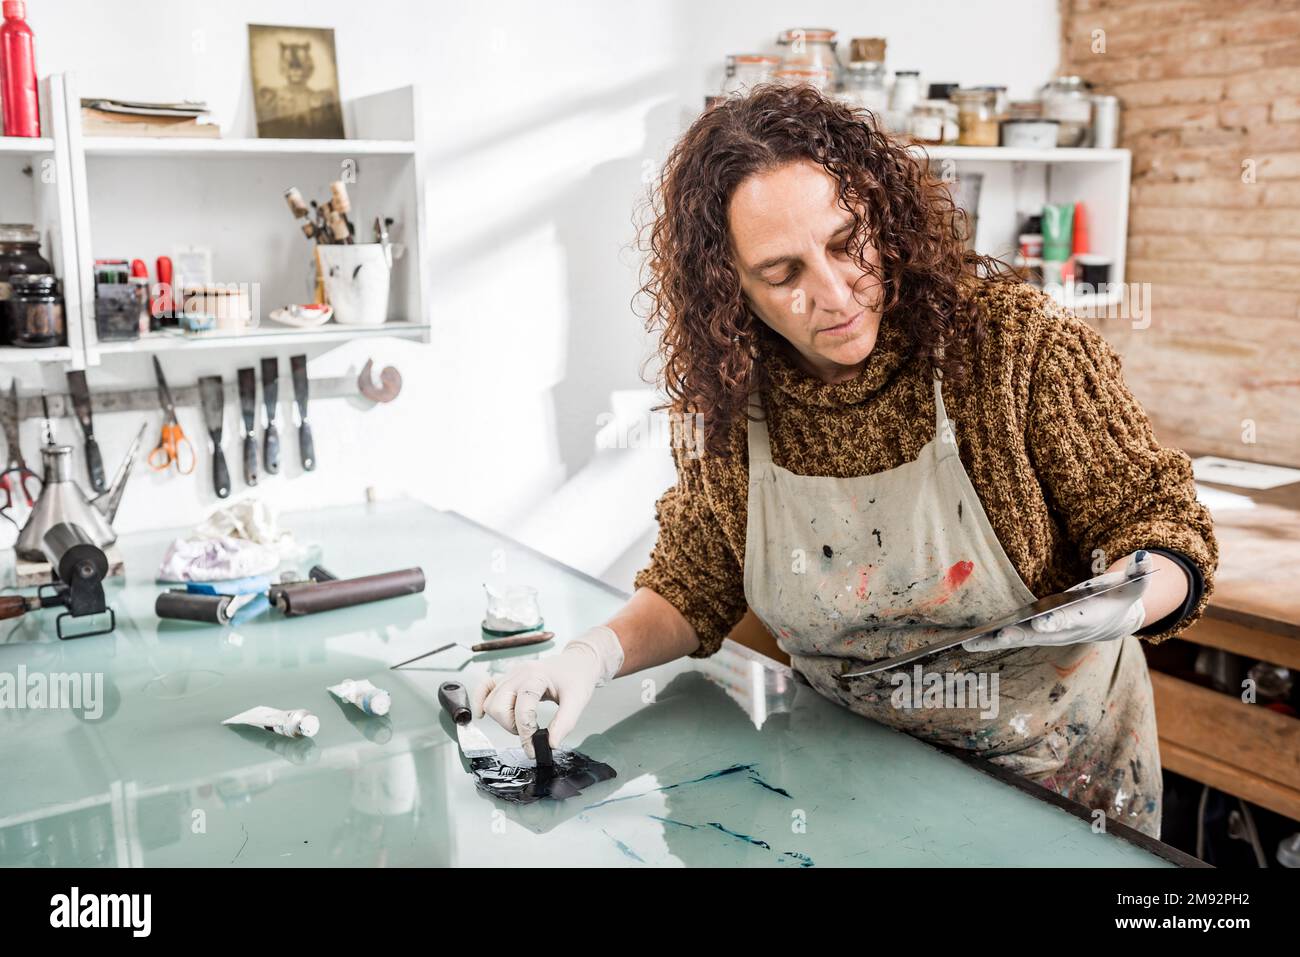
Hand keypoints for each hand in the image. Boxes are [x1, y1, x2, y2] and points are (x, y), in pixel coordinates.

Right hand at [473, 625, 624, 758]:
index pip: (522, 706)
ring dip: (502, 719)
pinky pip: (484, 688)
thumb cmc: (577, 678)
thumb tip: (550, 745)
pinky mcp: (506, 677)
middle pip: (498, 705)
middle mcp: (518, 673)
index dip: (526, 730)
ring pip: (490, 701)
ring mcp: (510, 674)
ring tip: (521, 723)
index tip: (534, 747)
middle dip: (511, 726)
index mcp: (536, 676)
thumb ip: (564, 723)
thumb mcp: (577, 701)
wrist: (577, 661)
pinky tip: (482, 715)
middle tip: (530, 732)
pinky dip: (480, 701)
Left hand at [962, 550, 1152, 651]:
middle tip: (998, 635)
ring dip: (996, 642)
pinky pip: (1012, 638)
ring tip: (969, 644)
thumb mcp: (1132, 585)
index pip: (1070, 620)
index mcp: (1084, 617)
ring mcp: (1049, 635)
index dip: (1057, 621)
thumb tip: (1146, 558)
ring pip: (1020, 639)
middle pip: (1038, 634)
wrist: (1113, 621)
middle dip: (1019, 635)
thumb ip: (1140, 574)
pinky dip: (992, 641)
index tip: (1043, 621)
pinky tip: (968, 643)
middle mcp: (1064, 631)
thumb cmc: (1118, 597)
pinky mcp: (1036, 633)